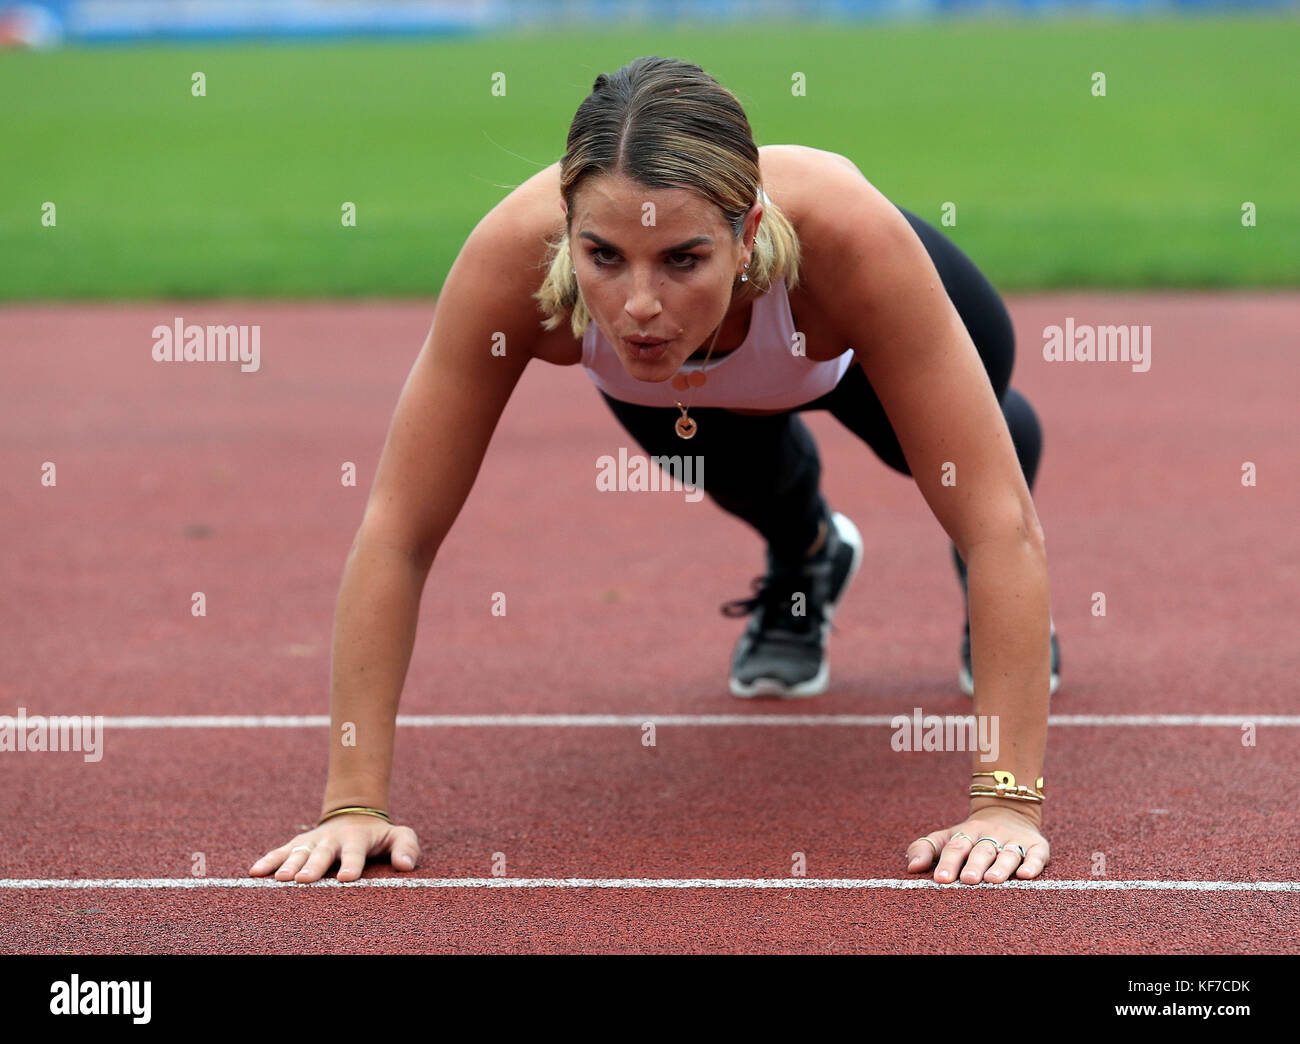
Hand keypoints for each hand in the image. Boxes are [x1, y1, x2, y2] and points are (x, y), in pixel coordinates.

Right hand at [249, 814, 419, 882]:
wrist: (355, 814)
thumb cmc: (378, 834)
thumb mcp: (399, 835)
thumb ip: (406, 847)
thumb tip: (406, 865)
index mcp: (357, 838)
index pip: (355, 851)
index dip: (352, 863)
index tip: (346, 878)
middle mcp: (332, 839)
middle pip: (322, 853)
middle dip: (313, 866)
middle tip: (302, 880)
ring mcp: (313, 841)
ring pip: (299, 852)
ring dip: (288, 864)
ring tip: (280, 878)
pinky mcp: (298, 844)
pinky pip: (281, 852)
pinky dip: (268, 861)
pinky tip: (255, 872)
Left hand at [905, 806, 1047, 883]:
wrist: (1008, 810)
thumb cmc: (971, 836)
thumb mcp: (947, 837)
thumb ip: (926, 849)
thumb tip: (911, 868)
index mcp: (967, 833)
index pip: (955, 847)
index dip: (948, 862)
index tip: (940, 879)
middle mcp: (991, 836)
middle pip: (981, 851)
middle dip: (974, 865)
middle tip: (967, 880)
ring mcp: (1015, 840)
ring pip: (1008, 853)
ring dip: (1001, 866)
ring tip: (993, 879)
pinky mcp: (1037, 846)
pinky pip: (1036, 855)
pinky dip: (1032, 864)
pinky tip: (1025, 875)